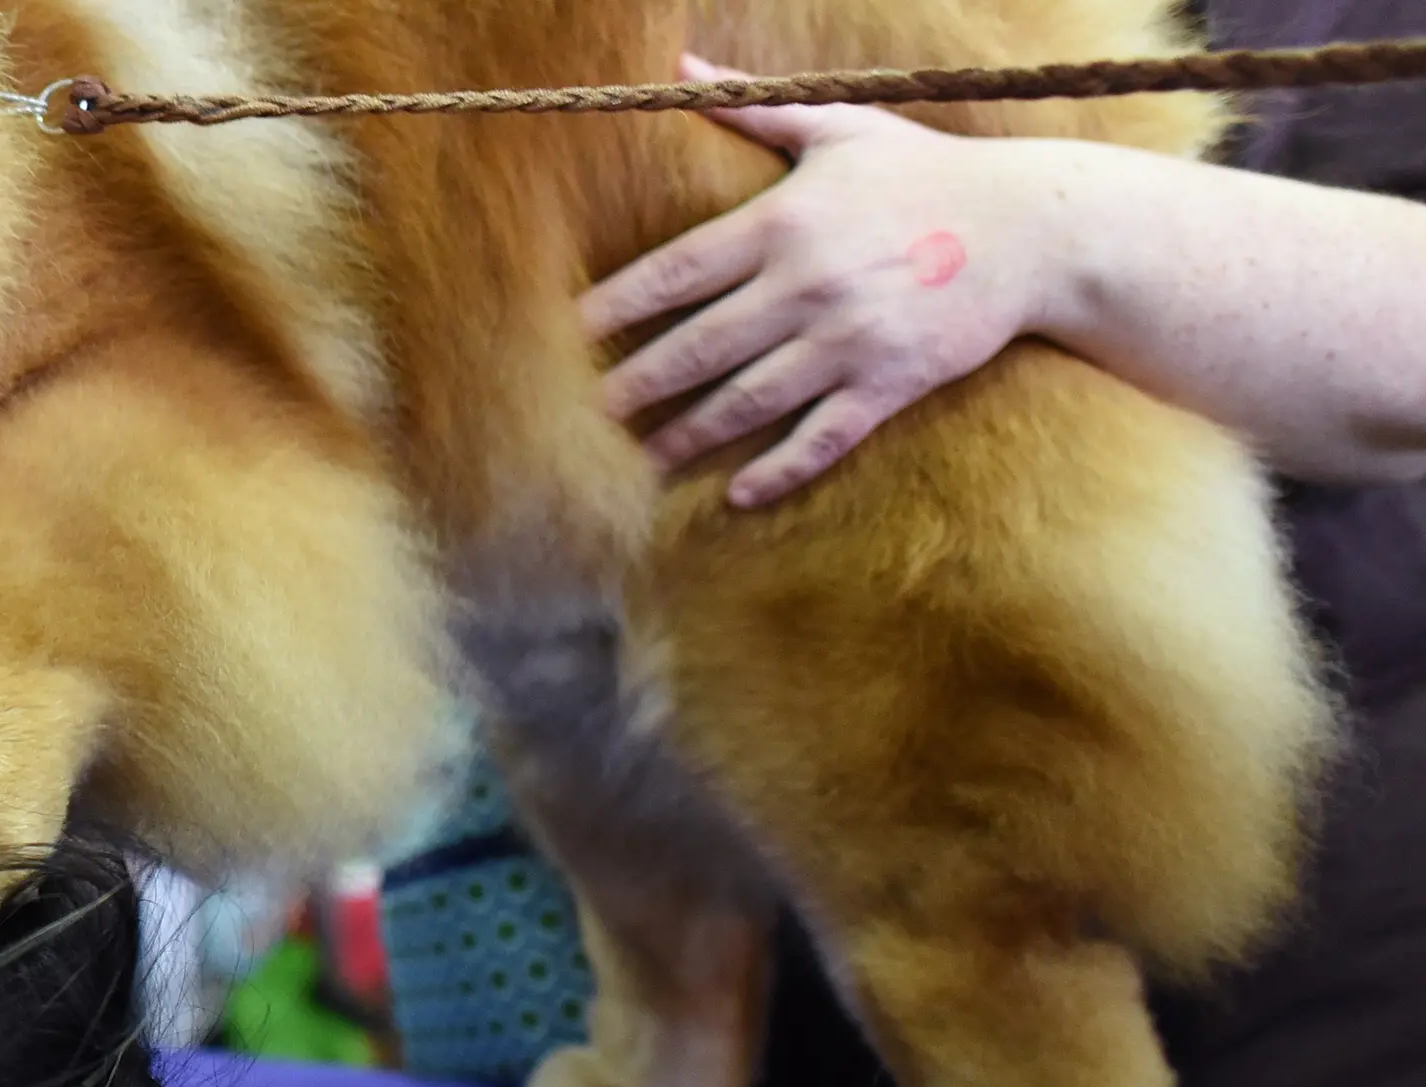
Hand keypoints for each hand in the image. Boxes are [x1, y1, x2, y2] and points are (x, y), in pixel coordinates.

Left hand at [586, 56, 1062, 506]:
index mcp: (783, 223)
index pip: (676, 271)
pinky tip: (737, 494)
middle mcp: (805, 286)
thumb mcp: (840, 127)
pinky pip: (820, 439)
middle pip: (696, 347)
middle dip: (638, 383)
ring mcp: (846, 342)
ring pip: (746, 402)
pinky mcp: (888, 384)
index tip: (574, 330)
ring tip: (644, 456)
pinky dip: (778, 471)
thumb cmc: (927, 174)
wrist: (1033, 228)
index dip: (618, 304)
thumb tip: (678, 71)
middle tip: (591, 410)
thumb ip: (754, 110)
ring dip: (688, 435)